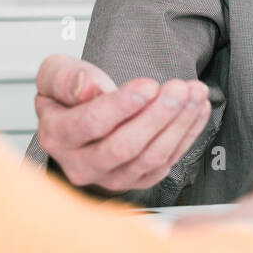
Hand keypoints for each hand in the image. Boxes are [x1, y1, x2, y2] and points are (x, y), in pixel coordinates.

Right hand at [33, 54, 209, 192]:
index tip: (148, 85)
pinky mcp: (138, 179)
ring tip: (195, 94)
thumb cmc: (68, 95)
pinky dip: (187, 134)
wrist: (79, 115)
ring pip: (150, 157)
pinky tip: (197, 109)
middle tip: (179, 89)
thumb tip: (88, 89)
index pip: (91, 124)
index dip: (123, 105)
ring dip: (179, 124)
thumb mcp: (55, 73)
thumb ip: (66, 77)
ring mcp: (111, 177)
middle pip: (124, 146)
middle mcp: (82, 164)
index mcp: (57, 136)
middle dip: (158, 116)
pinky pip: (167, 161)